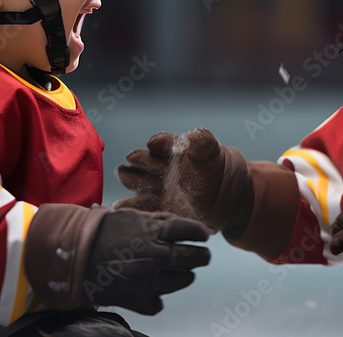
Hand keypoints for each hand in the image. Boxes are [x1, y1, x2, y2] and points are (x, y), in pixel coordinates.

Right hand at [84, 209, 210, 314]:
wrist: (75, 256)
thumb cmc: (102, 233)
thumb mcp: (131, 218)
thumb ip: (156, 222)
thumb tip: (180, 226)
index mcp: (150, 231)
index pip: (186, 230)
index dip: (199, 233)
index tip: (204, 236)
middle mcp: (151, 255)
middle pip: (189, 257)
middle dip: (201, 256)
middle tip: (204, 256)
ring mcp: (144, 279)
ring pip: (179, 281)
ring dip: (185, 276)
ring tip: (184, 273)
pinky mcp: (135, 299)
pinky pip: (158, 303)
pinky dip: (158, 297)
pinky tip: (155, 289)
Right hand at [116, 128, 252, 232]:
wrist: (222, 191)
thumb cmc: (214, 166)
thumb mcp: (212, 152)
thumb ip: (203, 141)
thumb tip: (192, 135)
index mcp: (172, 150)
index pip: (163, 144)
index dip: (159, 144)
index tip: (153, 144)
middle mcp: (160, 167)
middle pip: (145, 163)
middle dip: (136, 164)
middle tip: (126, 167)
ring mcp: (158, 187)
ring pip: (140, 183)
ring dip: (131, 182)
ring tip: (122, 181)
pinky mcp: (160, 206)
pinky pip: (145, 206)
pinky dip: (134, 207)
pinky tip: (121, 207)